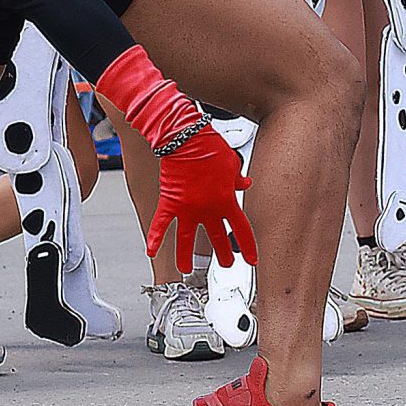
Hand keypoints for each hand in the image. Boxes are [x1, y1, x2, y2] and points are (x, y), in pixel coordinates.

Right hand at [95, 45, 254, 266]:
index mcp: (226, 200)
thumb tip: (244, 185)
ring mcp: (187, 208)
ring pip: (187, 240)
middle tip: (227, 263)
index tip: (254, 259)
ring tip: (186, 270)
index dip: (249, 247)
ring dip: (187, 257)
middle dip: (225, 254)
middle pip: (218, 238)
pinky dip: (155, 238)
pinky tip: (151, 251)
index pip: (242, 229)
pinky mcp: (169, 202)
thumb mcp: (231, 162)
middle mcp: (208, 209)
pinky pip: (161, 224)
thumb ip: (237, 179)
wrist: (184, 136)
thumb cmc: (208, 145)